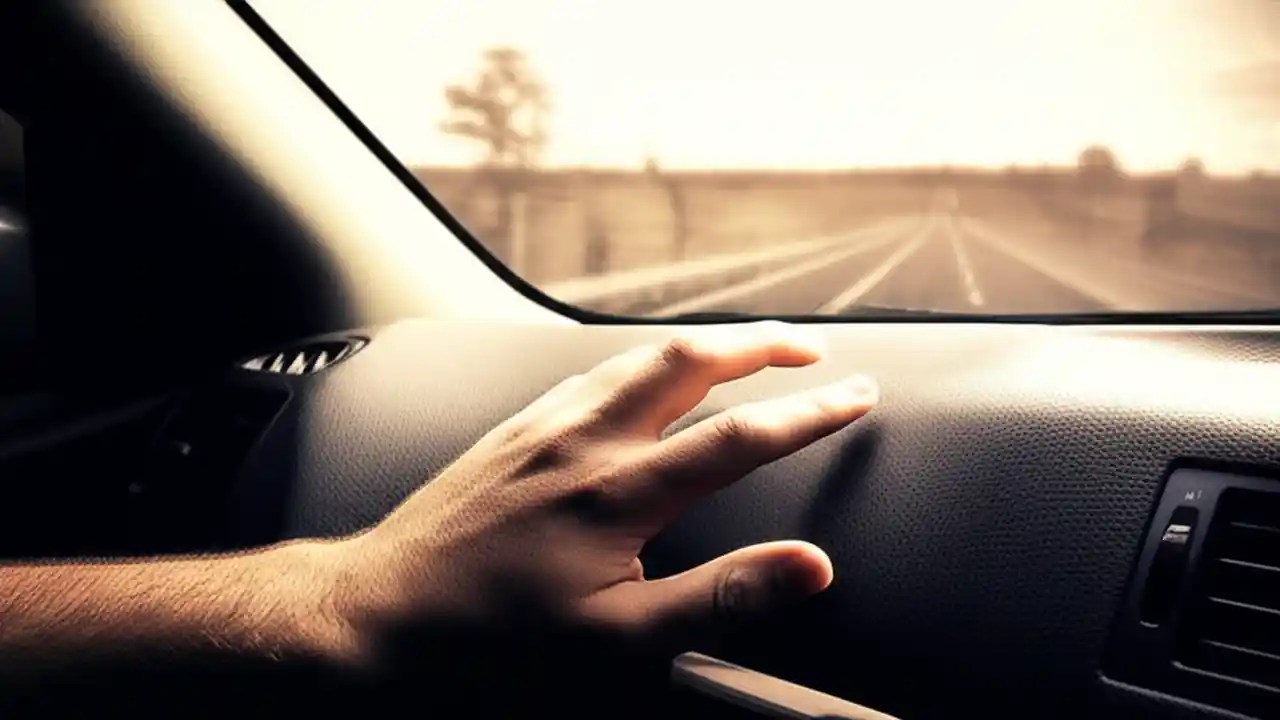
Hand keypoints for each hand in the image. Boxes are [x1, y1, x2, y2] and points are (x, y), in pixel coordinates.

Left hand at [323, 322, 876, 706]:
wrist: (380, 613)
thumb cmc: (491, 635)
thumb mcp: (618, 639)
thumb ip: (721, 598)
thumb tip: (806, 569)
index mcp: (620, 491)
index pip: (741, 434)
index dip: (811, 412)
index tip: (855, 396)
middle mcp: (584, 440)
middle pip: (690, 362)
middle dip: (761, 346)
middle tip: (809, 351)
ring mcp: (544, 426)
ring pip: (638, 357)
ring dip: (703, 346)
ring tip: (743, 353)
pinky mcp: (513, 429)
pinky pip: (591, 371)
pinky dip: (641, 362)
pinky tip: (641, 379)